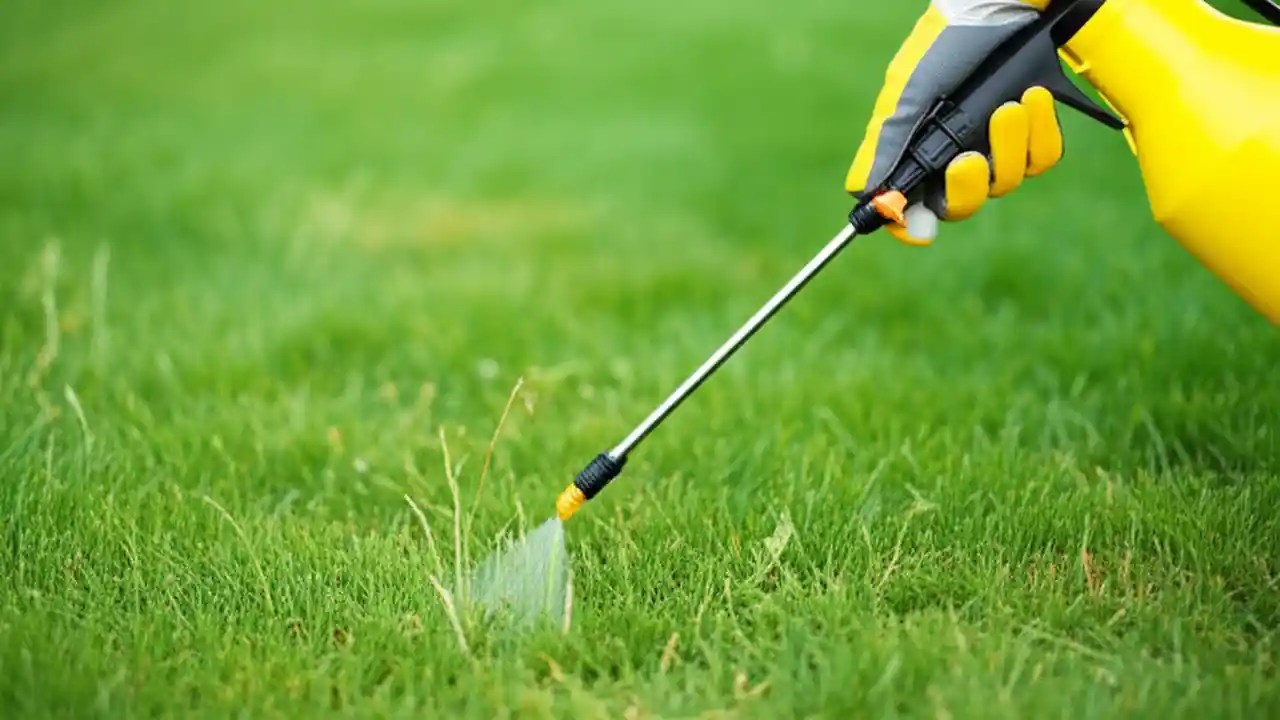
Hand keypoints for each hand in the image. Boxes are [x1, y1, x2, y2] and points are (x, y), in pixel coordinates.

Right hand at [846, 0, 1063, 245]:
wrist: (998, 9)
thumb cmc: (944, 47)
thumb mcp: (908, 95)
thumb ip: (888, 146)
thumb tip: (865, 196)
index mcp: (917, 153)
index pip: (909, 207)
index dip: (911, 225)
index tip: (922, 231)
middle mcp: (953, 157)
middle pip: (960, 206)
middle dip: (967, 187)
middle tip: (968, 158)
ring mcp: (995, 148)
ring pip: (1004, 182)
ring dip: (1008, 145)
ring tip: (1010, 104)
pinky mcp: (1033, 134)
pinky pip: (1041, 159)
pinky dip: (1039, 134)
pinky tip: (1032, 99)